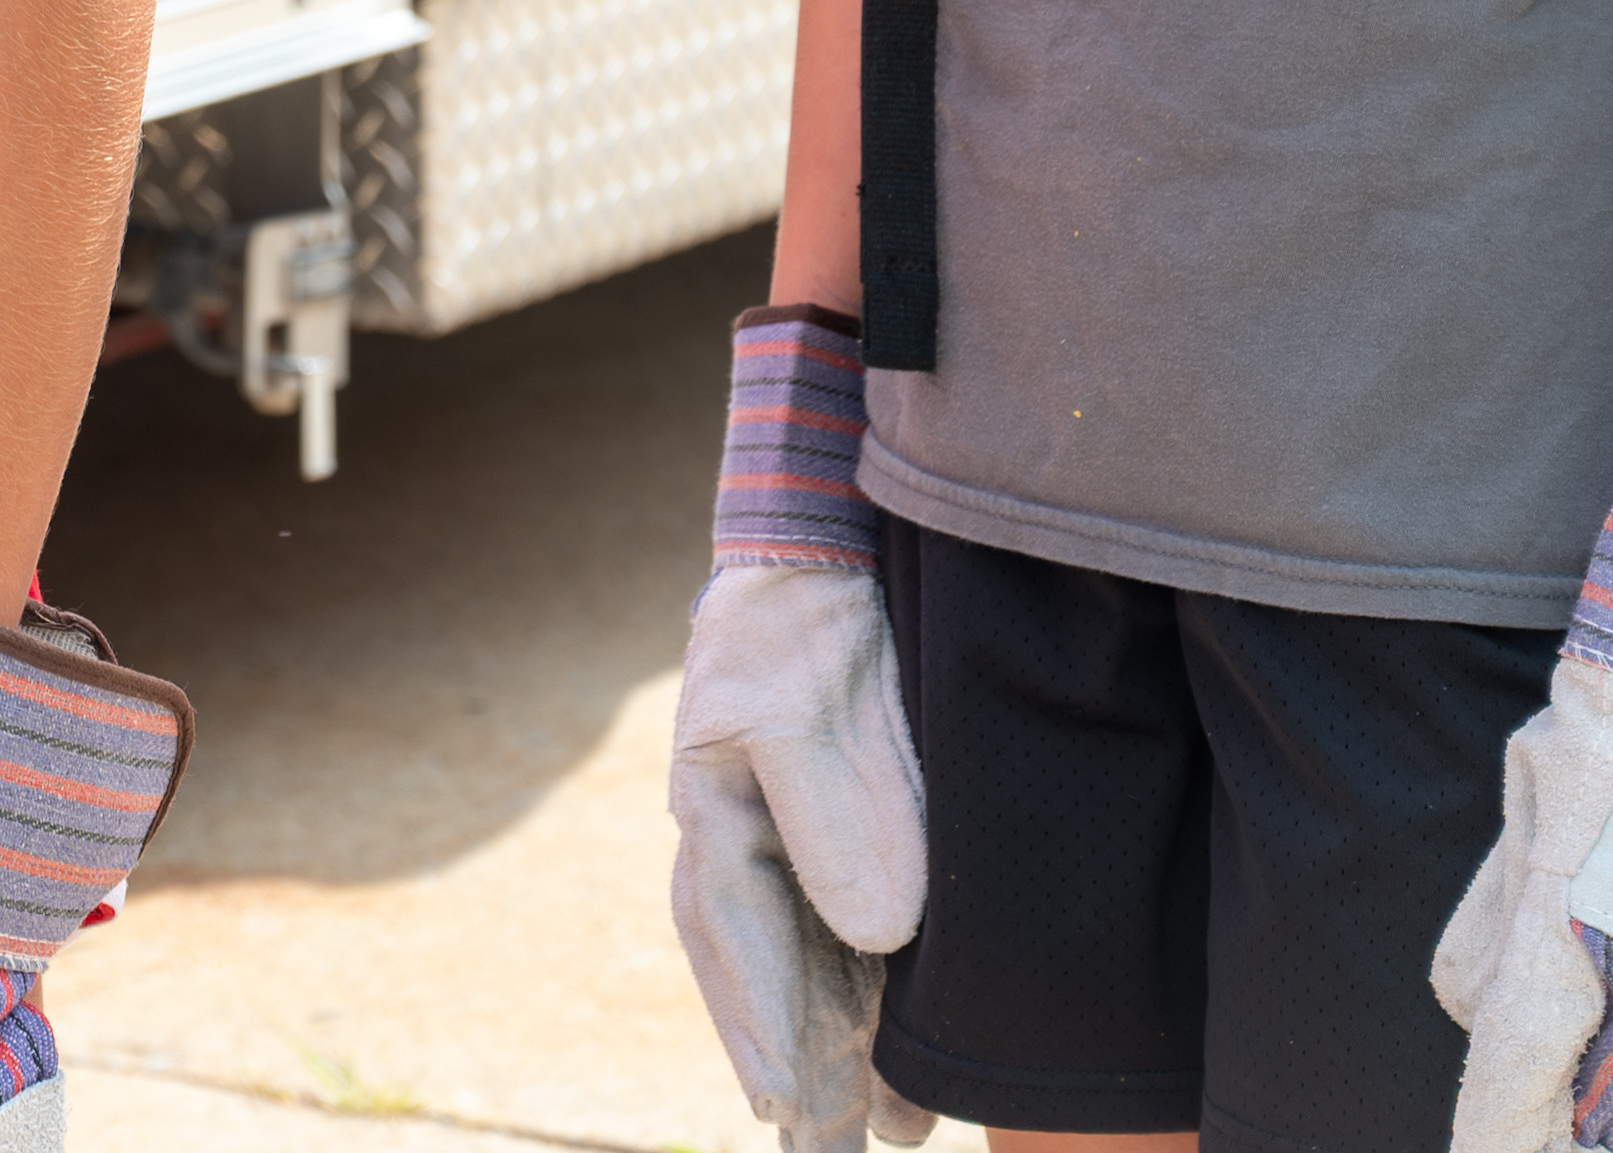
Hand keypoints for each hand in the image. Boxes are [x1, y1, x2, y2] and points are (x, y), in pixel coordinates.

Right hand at [662, 310, 928, 1152]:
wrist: (838, 521)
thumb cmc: (816, 605)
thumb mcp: (814, 695)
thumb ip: (842, 807)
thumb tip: (880, 931)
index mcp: (716, 802)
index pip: (732, 932)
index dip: (760, 1019)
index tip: (785, 1105)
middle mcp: (747, 828)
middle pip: (765, 967)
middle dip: (795, 1065)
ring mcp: (794, 827)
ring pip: (810, 960)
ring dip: (836, 1049)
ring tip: (872, 1136)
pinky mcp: (848, 820)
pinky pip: (849, 931)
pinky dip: (864, 999)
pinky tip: (896, 1056)